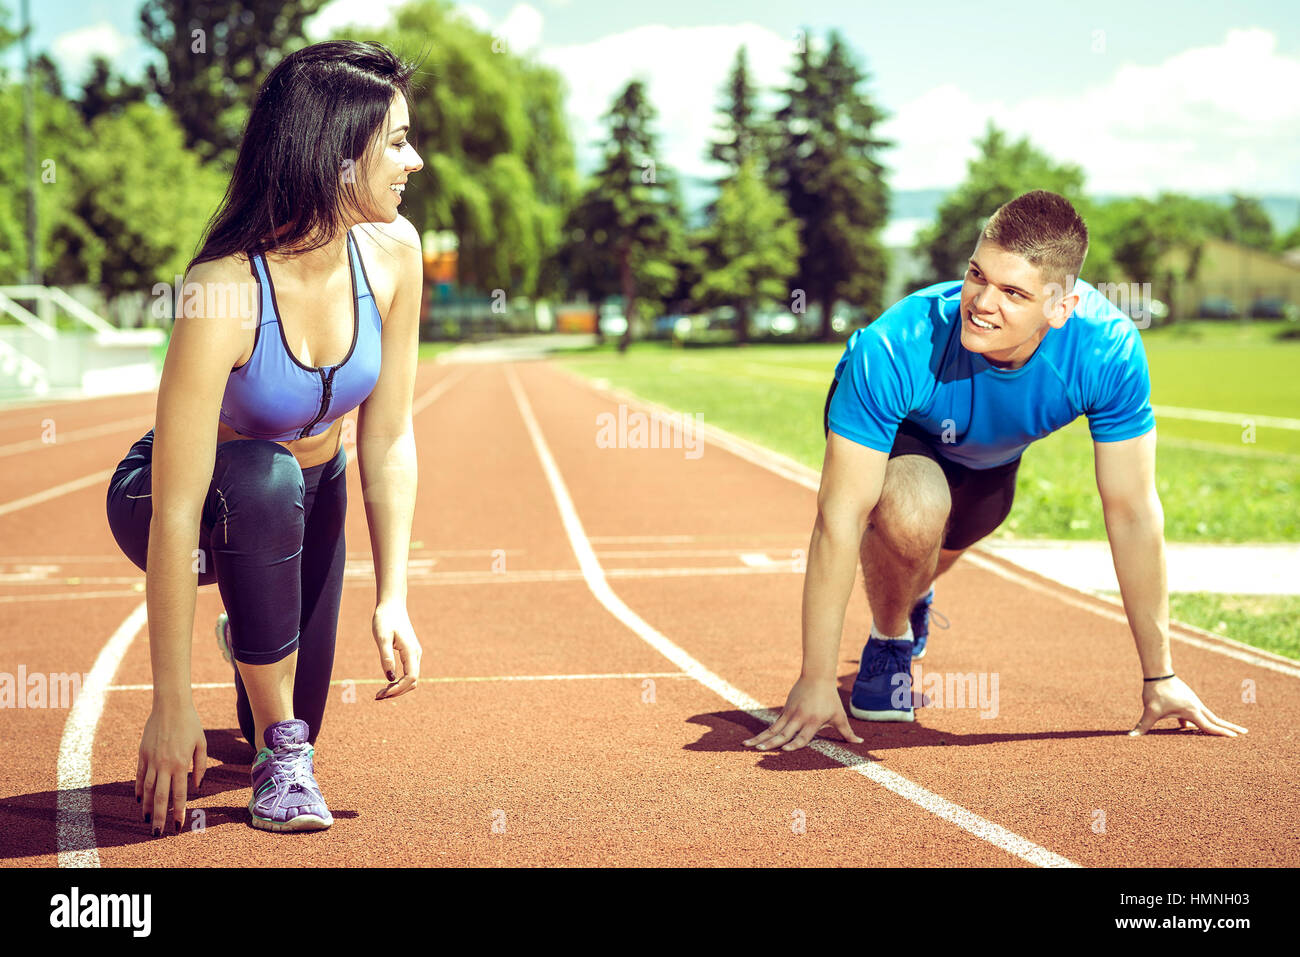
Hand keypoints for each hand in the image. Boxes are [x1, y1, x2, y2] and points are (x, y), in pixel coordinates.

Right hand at [136, 702, 206, 835]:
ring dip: (148, 807)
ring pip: (148, 789)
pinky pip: (140, 776)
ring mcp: (151, 760)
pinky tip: (141, 800)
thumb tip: (197, 788)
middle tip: (158, 833)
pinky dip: (140, 790)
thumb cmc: (190, 724)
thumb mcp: (201, 744)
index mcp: (180, 764)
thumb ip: (200, 767)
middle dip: (160, 817)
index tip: (177, 826)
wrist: (170, 706)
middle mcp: (164, 765)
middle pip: (161, 797)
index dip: (178, 812)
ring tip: (148, 820)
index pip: (179, 794)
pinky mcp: (142, 754)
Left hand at [372, 600, 420, 699]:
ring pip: (411, 679)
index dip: (399, 689)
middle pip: (413, 681)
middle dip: (397, 692)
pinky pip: (408, 673)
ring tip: (381, 692)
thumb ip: (386, 657)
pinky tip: (387, 683)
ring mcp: (414, 654)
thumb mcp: (382, 637)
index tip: (384, 693)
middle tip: (378, 696)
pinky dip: (399, 681)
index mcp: (411, 651)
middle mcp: (416, 654)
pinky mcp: (409, 653)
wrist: (392, 605)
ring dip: (398, 688)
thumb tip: (390, 677)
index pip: (411, 677)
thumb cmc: (385, 618)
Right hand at [742, 675, 863, 751]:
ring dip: (761, 738)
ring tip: (747, 745)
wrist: (817, 677)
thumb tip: (860, 744)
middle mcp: (800, 719)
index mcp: (813, 722)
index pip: (802, 736)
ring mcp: (790, 714)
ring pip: (773, 729)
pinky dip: (764, 732)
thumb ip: (847, 732)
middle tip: (759, 750)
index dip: (794, 744)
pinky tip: (754, 739)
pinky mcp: (785, 710)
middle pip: (783, 734)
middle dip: (771, 743)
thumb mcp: (839, 716)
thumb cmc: (830, 698)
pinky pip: (773, 724)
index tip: (784, 750)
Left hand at [1129, 675, 1247, 736]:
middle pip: (1216, 719)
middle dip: (1229, 727)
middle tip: (1245, 733)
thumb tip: (1131, 737)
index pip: (1209, 726)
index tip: (1235, 738)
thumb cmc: (1155, 692)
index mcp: (1191, 711)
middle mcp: (1196, 707)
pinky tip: (1187, 728)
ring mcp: (1193, 702)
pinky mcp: (1187, 700)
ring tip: (1229, 731)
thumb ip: (1143, 725)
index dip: (1221, 733)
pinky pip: (1195, 713)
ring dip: (1217, 723)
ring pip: (1208, 716)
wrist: (1157, 672)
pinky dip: (1198, 721)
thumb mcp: (1150, 710)